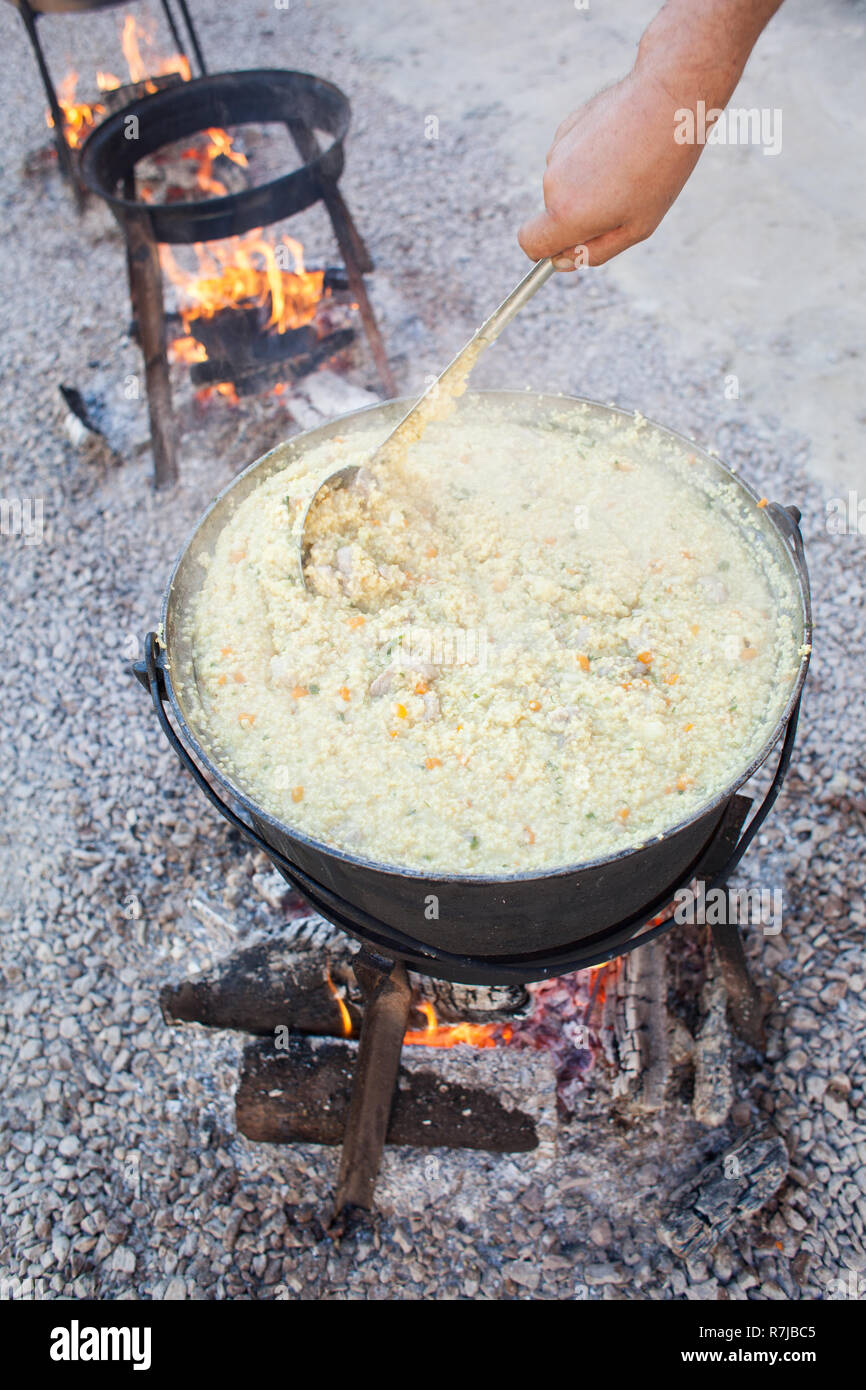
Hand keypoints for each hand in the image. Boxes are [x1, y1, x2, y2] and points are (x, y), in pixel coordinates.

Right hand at [518, 68, 704, 269]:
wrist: (668, 98)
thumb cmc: (659, 170)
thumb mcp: (637, 227)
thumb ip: (595, 252)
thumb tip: (561, 263)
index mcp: (567, 214)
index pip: (529, 243)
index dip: (545, 250)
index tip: (566, 245)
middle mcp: (553, 183)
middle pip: (553, 214)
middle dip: (579, 213)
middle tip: (624, 197)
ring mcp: (557, 152)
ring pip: (564, 184)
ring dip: (589, 183)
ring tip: (627, 165)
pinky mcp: (566, 128)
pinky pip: (571, 157)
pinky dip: (590, 157)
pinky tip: (620, 144)